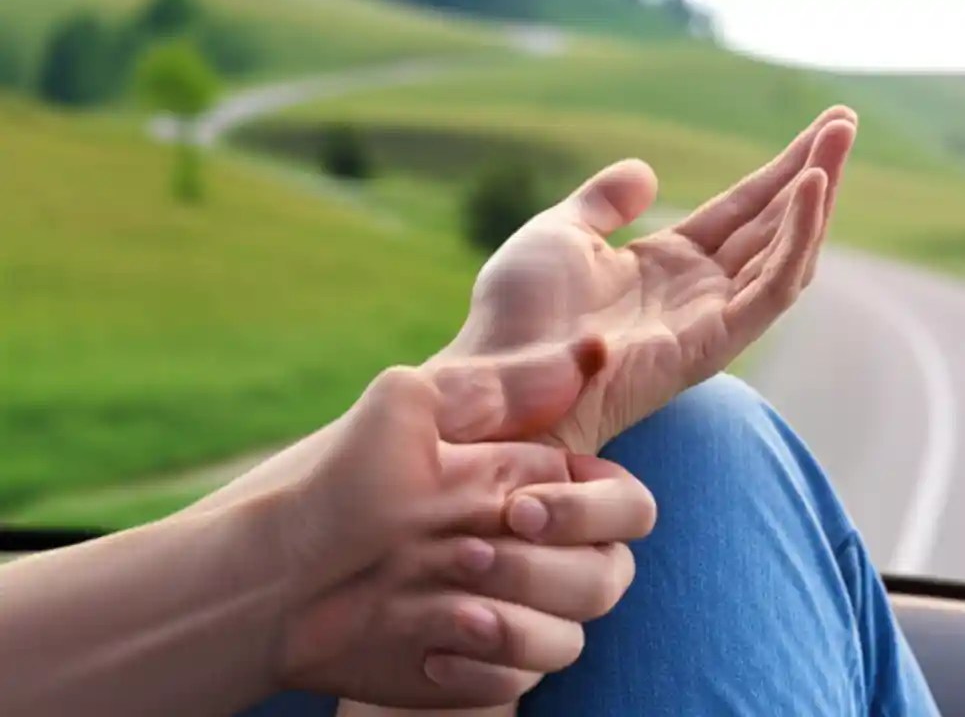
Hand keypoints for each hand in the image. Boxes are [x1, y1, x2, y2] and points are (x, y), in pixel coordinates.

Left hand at [277, 367, 655, 709]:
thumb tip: (596, 347)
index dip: (590, 511)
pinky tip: (430, 649)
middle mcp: (534, 550)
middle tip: (462, 554)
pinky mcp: (484, 668)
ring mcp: (513, 611)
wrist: (271, 580)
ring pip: (574, 637)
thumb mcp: (414, 411)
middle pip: (611, 575)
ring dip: (515, 624)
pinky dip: (481, 668)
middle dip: (540, 570)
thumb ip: (507, 383)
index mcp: (532, 485)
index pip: (626, 504)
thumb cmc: (336, 485)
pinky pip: (525, 682)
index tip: (520, 510)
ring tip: (449, 611)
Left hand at [430, 107, 856, 452]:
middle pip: (774, 225)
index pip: (743, 210)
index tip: (820, 129)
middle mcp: (699, 292)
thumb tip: (646, 172)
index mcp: (669, 266)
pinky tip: (809, 191)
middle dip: (813, 174)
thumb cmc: (518, 319)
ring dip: (816, 197)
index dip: (780, 170)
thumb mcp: (559, 233)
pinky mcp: (712, 345)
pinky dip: (796, 240)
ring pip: (786, 254)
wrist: (498, 377)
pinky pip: (772, 289)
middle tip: (846, 124)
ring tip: (839, 142)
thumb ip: (605, 202)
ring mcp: (710, 320)